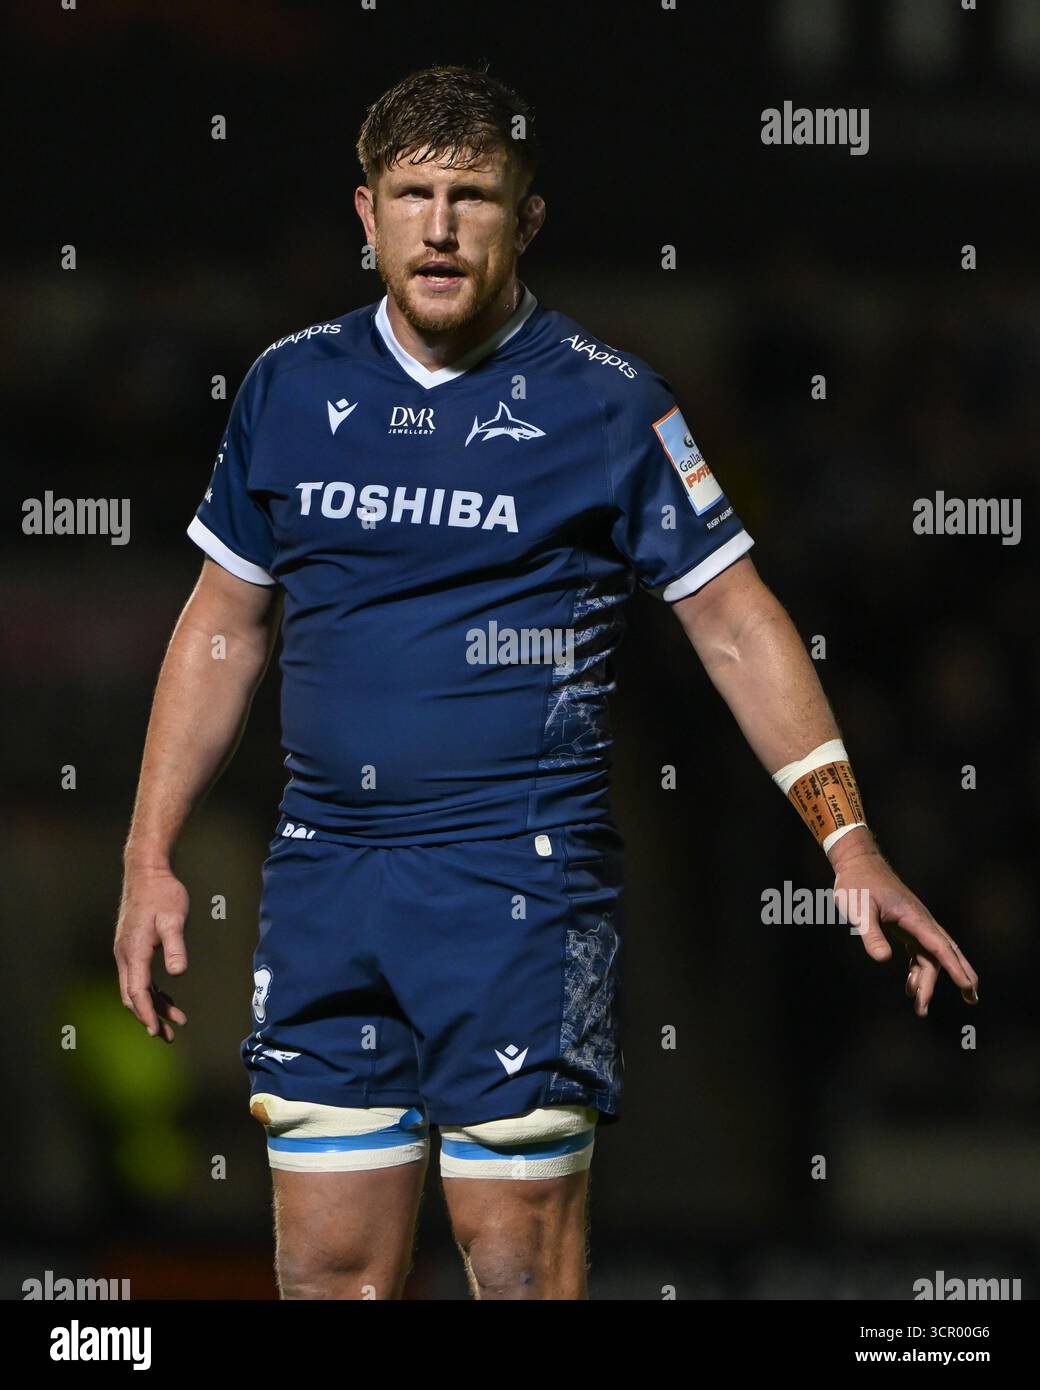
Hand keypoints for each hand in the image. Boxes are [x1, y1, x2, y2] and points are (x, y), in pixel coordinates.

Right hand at [114, 864, 189, 1041]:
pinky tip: (168, 998)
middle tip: (169, 1036)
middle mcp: (125, 955)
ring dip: (154, 1006)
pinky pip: (139, 978)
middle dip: (150, 1017)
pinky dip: (152, 992)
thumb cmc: (162, 894)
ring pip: (137, 989)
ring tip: (176, 1021)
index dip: (147, 1014)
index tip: (156, 1032)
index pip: (137, 992)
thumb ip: (175, 946)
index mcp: (134, 951)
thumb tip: (177, 973)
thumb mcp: (174, 919)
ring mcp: (127, 952)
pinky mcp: (133, 948)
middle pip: (134, 996)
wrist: (147, 874)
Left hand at [831, 847, 978, 1016]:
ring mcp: (914, 924)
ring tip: (921, 1008)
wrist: (857, 862)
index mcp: (914, 917)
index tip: (968, 986)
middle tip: (972, 1000)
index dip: (955, 967)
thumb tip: (884, 960)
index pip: (940, 947)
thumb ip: (871, 934)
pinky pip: (919, 952)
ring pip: (931, 957)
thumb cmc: (857, 883)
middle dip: (960, 975)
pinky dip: (918, 970)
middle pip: (944, 953)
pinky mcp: (905, 926)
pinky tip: (910, 986)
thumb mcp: (859, 909)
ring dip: (929, 981)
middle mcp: (920, 921)